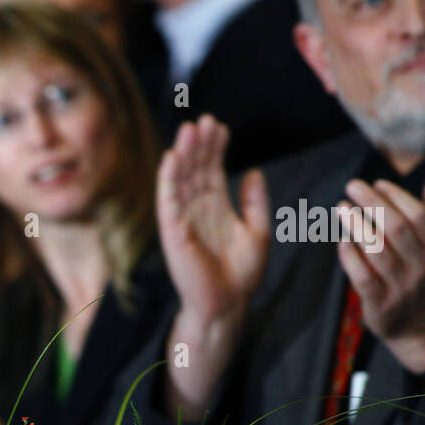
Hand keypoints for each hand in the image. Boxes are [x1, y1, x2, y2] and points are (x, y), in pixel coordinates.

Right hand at [156, 116, 271, 418]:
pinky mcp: (172, 232)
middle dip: (200, 144)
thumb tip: (254, 171)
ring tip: (190, 129)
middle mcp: (196, 209)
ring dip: (183, 154)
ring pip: (180, 179)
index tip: (220, 127)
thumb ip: (256, 201)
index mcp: (216, 207)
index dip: (215, 148)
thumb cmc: (242, 274)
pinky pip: (167, 201)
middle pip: (195, 169)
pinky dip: (167, 179)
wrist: (228, 304)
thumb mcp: (257, 231)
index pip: (212, 170)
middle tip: (205, 120)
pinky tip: (171, 158)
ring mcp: (182, 219)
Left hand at [341, 174, 424, 374]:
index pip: (421, 216)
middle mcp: (422, 267)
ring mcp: (401, 288)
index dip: (398, 197)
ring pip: (377, 251)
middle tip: (352, 185)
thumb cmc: (422, 276)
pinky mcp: (380, 305)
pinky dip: (350, 258)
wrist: (421, 328)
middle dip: (373, 204)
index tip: (378, 183)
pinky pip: (363, 278)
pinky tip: (341, 240)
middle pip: (397, 229)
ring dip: (357, 225)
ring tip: (342, 207)